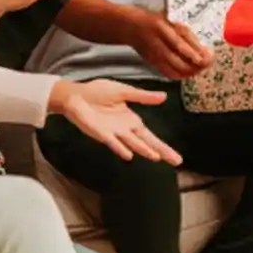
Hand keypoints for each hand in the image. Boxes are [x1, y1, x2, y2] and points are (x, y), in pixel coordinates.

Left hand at [50, 79, 182, 164]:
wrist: (76, 95)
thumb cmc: (98, 93)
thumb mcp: (124, 91)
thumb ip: (142, 96)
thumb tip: (163, 97)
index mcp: (131, 120)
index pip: (150, 136)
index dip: (163, 146)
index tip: (177, 158)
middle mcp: (125, 130)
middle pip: (146, 143)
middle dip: (160, 151)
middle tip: (176, 162)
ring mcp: (113, 133)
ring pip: (132, 143)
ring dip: (143, 150)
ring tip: (156, 157)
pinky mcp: (101, 133)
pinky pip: (112, 142)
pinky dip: (120, 148)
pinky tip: (129, 155)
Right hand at [129, 9, 213, 78]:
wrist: (127, 25)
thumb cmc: (150, 18)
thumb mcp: (166, 18)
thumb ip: (181, 31)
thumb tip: (201, 47)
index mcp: (161, 27)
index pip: (180, 43)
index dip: (195, 52)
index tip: (209, 56)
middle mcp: (157, 42)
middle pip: (178, 60)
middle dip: (196, 65)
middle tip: (208, 63)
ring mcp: (154, 54)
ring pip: (174, 69)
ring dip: (190, 71)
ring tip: (201, 67)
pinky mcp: (152, 62)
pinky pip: (167, 72)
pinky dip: (180, 74)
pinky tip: (188, 72)